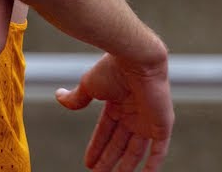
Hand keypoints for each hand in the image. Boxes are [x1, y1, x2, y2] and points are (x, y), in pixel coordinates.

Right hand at [56, 53, 172, 171]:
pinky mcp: (162, 125)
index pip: (105, 130)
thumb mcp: (88, 86)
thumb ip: (76, 98)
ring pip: (136, 150)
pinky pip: (159, 151)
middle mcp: (133, 113)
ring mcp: (148, 120)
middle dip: (108, 160)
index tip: (88, 164)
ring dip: (126, 166)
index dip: (97, 147)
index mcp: (117, 103)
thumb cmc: (111, 69)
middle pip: (119, 143)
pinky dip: (153, 165)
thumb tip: (58, 97)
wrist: (134, 60)